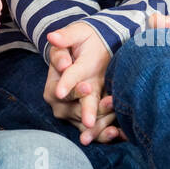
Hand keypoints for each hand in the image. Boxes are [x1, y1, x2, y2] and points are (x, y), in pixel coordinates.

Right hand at [45, 21, 113, 142]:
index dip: (71, 87)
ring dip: (99, 124)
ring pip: (84, 122)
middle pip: (72, 109)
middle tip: (107, 103)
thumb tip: (52, 37)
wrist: (96, 51)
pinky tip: (117, 134)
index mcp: (54, 80)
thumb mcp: (76, 34)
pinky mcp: (89, 117)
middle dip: (88, 110)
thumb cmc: (83, 41)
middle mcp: (61, 101)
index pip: (61, 86)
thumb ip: (65, 37)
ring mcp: (74, 111)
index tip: (86, 86)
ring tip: (114, 127)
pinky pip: (94, 130)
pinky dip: (104, 134)